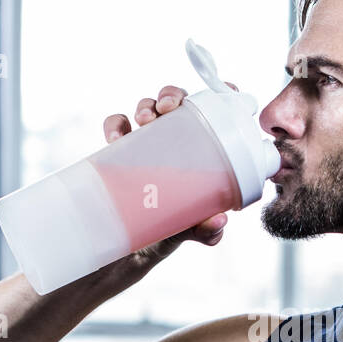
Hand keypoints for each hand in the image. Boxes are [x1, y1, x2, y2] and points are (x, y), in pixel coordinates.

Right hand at [102, 82, 239, 266]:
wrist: (134, 250)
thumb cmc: (172, 232)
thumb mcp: (192, 230)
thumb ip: (205, 230)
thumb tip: (218, 222)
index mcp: (205, 152)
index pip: (220, 113)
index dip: (225, 94)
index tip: (226, 91)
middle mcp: (178, 142)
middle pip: (180, 102)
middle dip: (173, 94)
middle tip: (168, 108)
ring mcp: (150, 144)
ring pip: (149, 108)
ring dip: (147, 105)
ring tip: (145, 120)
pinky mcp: (123, 151)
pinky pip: (118, 126)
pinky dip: (116, 124)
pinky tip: (116, 137)